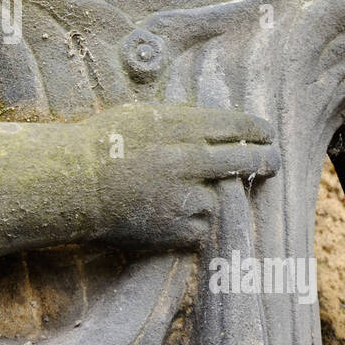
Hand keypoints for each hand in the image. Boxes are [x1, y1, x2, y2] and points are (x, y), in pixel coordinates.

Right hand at [86, 103, 278, 248]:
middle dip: (265, 161)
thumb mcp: (141, 115)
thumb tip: (216, 125)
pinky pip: (202, 226)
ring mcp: (182, 198)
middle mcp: (187, 161)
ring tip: (191, 191)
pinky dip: (195, 220)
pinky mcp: (174, 229)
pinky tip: (176, 213)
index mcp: (179, 128)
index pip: (236, 126)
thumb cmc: (100, 144)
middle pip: (243, 161)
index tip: (268, 133)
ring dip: (214, 195)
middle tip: (273, 161)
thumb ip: (180, 120)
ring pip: (221, 198)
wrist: (71, 187)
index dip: (257, 130)